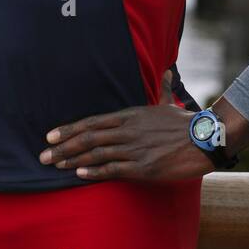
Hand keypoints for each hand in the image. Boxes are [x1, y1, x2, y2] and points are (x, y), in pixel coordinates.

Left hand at [38, 69, 215, 182]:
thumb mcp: (168, 103)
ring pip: (96, 154)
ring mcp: (133, 149)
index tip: (51, 136)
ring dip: (73, 160)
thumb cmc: (184, 122)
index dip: (69, 129)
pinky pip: (114, 169)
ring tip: (56, 166)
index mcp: (128, 115)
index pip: (91, 122)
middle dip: (63, 147)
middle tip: (44, 156)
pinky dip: (95, 172)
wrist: (204, 139)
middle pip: (88, 138)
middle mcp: (126, 131)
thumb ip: (162, 90)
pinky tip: (80, 174)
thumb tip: (167, 73)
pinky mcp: (143, 167)